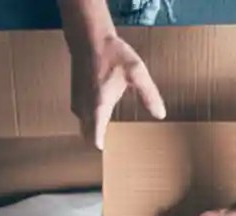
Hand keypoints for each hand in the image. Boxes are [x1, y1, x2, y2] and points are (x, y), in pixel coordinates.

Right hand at [70, 33, 165, 149]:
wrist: (89, 38)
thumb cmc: (112, 54)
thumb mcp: (136, 73)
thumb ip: (149, 95)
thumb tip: (160, 115)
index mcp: (98, 106)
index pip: (95, 138)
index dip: (103, 148)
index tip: (113, 158)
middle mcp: (83, 108)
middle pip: (88, 136)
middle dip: (99, 142)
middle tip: (116, 151)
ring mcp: (76, 103)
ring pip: (83, 127)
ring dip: (93, 132)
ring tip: (109, 135)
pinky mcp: (75, 97)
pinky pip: (81, 118)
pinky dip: (89, 122)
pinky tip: (102, 116)